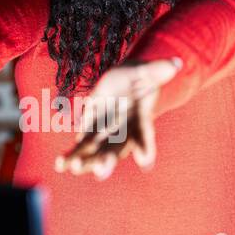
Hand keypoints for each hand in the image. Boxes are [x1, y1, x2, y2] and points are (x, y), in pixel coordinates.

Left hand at [55, 57, 180, 179]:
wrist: (126, 81)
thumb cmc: (140, 77)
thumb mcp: (148, 70)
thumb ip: (158, 70)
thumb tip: (175, 64)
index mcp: (141, 119)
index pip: (145, 134)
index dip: (146, 147)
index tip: (145, 160)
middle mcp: (124, 132)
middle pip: (117, 149)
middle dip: (108, 160)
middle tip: (101, 171)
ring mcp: (106, 133)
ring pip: (96, 151)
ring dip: (85, 161)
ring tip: (73, 167)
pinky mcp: (90, 129)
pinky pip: (81, 145)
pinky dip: (72, 155)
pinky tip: (60, 164)